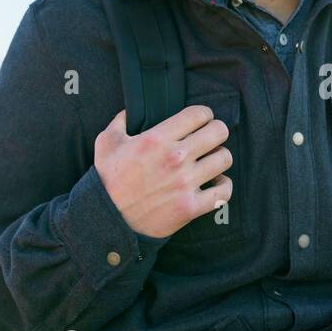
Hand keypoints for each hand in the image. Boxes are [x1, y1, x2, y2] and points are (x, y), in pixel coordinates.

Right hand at [94, 106, 232, 239]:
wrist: (107, 219)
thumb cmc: (107, 180)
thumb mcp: (106, 142)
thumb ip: (121, 121)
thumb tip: (131, 110)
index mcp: (157, 139)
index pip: (198, 114)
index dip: (204, 114)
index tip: (202, 119)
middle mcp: (175, 158)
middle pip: (219, 132)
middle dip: (217, 131)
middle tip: (210, 138)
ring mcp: (185, 183)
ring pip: (225, 159)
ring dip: (220, 157)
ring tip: (211, 160)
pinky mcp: (191, 207)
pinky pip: (224, 192)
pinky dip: (224, 186)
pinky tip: (215, 183)